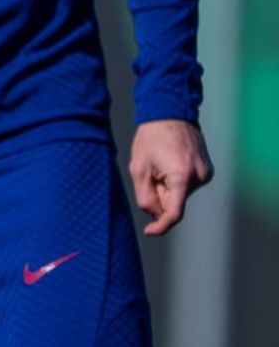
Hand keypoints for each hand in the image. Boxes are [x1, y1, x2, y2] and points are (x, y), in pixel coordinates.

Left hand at [129, 119, 211, 236]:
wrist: (170, 114)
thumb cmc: (150, 139)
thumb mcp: (139, 169)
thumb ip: (145, 196)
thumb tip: (155, 216)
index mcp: (182, 177)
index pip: (174, 213)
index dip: (161, 226)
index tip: (149, 232)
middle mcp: (200, 177)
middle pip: (175, 203)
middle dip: (159, 197)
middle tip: (149, 175)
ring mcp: (206, 174)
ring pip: (180, 195)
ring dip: (166, 188)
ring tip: (160, 165)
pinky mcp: (207, 171)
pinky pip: (186, 185)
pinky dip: (174, 182)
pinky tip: (169, 164)